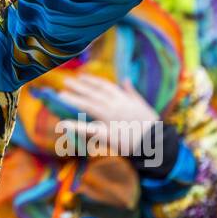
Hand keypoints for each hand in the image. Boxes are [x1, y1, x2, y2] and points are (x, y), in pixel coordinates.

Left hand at [55, 73, 178, 177]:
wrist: (155, 142)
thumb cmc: (150, 124)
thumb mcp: (143, 104)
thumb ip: (132, 92)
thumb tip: (126, 79)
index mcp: (123, 99)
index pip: (104, 86)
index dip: (91, 80)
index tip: (81, 76)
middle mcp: (115, 106)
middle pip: (93, 93)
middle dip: (79, 86)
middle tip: (65, 81)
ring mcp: (110, 119)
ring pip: (88, 105)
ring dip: (74, 99)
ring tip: (61, 94)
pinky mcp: (107, 134)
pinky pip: (88, 129)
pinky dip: (75, 126)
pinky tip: (63, 124)